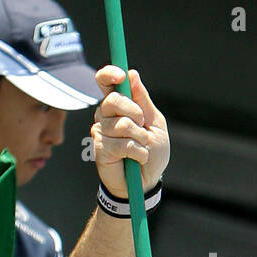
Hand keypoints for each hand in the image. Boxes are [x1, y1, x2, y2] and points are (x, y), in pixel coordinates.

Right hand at [90, 67, 168, 196]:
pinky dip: (138, 152)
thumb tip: (132, 74)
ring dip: (140, 138)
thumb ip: (143, 100)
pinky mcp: (100, 149)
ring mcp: (101, 132)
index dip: (109, 74)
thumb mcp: (155, 123)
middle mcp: (106, 116)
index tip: (120, 75)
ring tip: (142, 148)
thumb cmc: (152, 152)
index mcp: (120, 106)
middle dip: (134, 112)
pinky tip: (137, 159)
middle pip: (112, 101)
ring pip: (121, 125)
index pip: (105, 82)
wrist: (147, 182)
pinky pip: (122, 144)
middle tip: (143, 126)